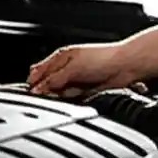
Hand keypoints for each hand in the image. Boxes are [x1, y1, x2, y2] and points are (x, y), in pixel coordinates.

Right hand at [27, 43, 141, 97]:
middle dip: (47, 91)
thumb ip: (54, 79)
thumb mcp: (72, 68)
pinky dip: (71, 100)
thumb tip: (37, 90)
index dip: (34, 83)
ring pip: (59, 94)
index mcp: (61, 57)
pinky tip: (76, 97)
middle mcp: (66, 68)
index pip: (38, 72)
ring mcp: (75, 80)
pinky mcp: (83, 92)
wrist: (125, 67)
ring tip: (70, 92)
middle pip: (47, 84)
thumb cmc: (102, 59)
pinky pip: (71, 100)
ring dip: (61, 96)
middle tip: (53, 93)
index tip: (32, 93)